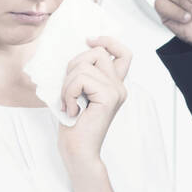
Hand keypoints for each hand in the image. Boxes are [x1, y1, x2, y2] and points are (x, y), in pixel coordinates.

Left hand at [55, 34, 130, 166]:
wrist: (78, 151)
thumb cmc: (74, 125)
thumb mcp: (78, 91)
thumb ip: (84, 72)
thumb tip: (77, 51)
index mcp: (114, 85)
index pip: (123, 53)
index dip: (108, 41)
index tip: (89, 40)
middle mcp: (119, 87)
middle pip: (97, 52)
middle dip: (75, 65)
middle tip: (69, 90)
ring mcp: (116, 91)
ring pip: (84, 65)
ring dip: (68, 84)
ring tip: (70, 103)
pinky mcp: (108, 97)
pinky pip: (81, 79)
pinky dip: (69, 92)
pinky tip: (72, 109)